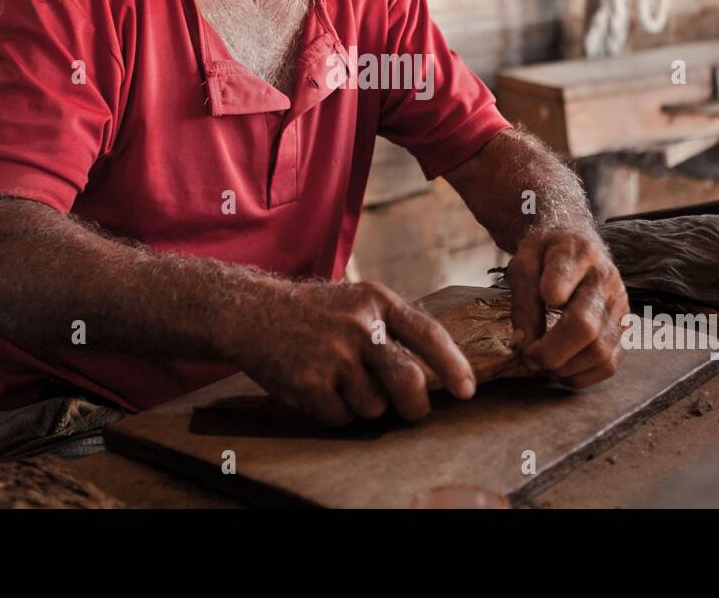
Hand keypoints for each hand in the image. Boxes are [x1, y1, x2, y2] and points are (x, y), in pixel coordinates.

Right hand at [235, 280, 475, 425]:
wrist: (250, 312)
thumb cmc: (312, 312)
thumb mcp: (355, 300)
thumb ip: (391, 328)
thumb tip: (434, 373)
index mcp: (376, 300)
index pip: (428, 334)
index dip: (453, 365)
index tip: (468, 390)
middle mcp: (358, 326)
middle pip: (409, 382)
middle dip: (416, 406)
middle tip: (413, 411)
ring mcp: (333, 355)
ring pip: (374, 406)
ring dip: (363, 406)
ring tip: (340, 383)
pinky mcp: (310, 382)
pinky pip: (340, 417)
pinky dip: (333, 412)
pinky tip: (317, 388)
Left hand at [507, 227, 628, 388]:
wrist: (576, 242)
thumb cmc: (546, 254)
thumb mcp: (524, 260)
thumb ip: (522, 297)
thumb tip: (524, 342)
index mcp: (578, 253)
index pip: (566, 275)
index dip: (550, 293)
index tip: (539, 304)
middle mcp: (606, 280)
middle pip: (585, 327)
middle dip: (552, 352)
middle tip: (528, 357)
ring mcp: (619, 306)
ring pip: (600, 351)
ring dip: (565, 367)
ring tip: (542, 363)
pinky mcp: (624, 329)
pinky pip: (609, 364)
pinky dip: (582, 375)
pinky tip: (562, 368)